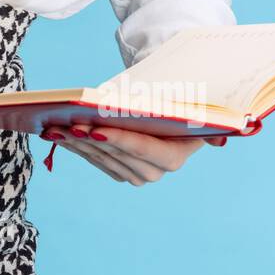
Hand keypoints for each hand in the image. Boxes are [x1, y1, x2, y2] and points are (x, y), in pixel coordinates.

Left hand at [39, 122, 227, 184]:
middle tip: (68, 124)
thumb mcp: (190, 105)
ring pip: (99, 158)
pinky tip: (55, 133)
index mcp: (174, 156)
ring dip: (76, 143)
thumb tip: (220, 139)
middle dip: (91, 139)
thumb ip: (207, 124)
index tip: (95, 128)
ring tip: (55, 127)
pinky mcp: (114, 170)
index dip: (119, 140)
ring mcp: (132, 174)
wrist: (164, 106)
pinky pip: (90, 158)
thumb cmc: (175, 100)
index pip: (145, 150)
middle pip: (117, 154)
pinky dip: (73, 145)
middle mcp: (153, 172)